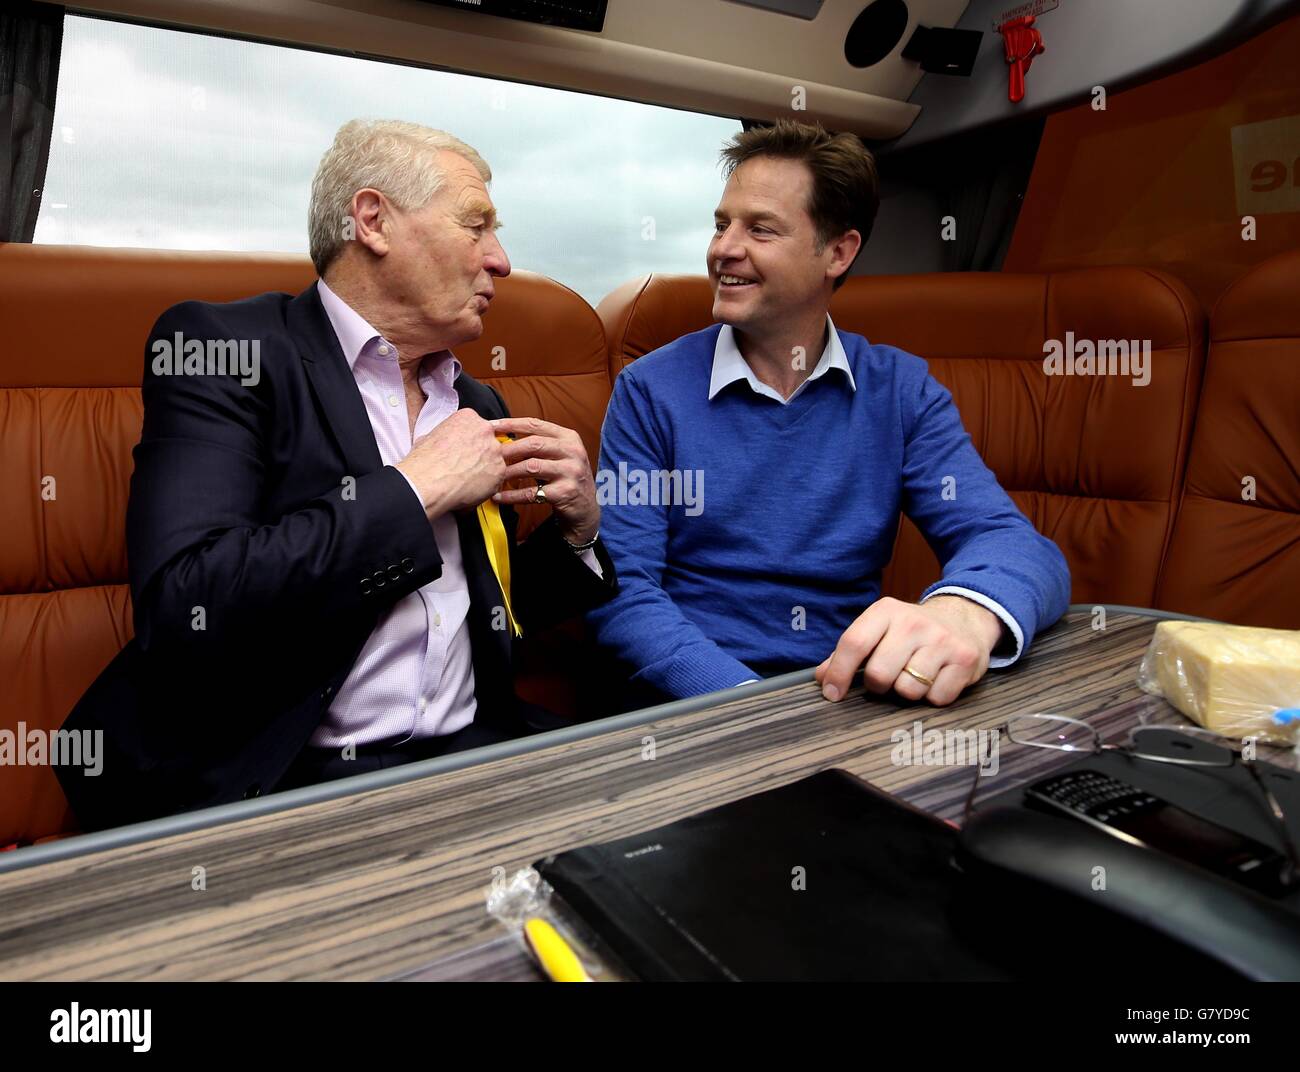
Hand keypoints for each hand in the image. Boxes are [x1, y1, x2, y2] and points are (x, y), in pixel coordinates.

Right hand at [395, 408, 505, 516]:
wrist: (428, 482)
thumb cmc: (425, 462)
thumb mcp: (429, 437)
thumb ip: (444, 436)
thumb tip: (441, 441)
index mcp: (468, 417)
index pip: (478, 425)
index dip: (472, 439)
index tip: (467, 448)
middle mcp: (485, 431)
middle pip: (490, 440)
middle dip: (483, 452)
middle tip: (470, 464)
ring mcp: (495, 451)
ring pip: (497, 459)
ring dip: (487, 468)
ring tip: (470, 478)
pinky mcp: (499, 471)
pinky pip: (498, 478)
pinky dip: (488, 485)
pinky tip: (473, 487)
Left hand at [491, 416, 598, 542]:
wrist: (585, 508)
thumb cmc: (564, 478)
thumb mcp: (559, 456)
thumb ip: (538, 445)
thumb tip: (502, 437)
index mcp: (569, 438)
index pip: (536, 425)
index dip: (511, 424)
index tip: (491, 427)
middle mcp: (573, 452)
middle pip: (533, 444)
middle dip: (507, 449)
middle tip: (488, 455)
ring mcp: (571, 472)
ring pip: (531, 467)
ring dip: (508, 472)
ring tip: (492, 477)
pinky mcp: (565, 493)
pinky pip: (532, 492)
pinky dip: (512, 495)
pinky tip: (499, 496)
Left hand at [814, 595, 1003, 706]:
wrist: (966, 618)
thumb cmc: (912, 631)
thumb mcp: (880, 629)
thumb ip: (850, 652)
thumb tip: (822, 677)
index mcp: (886, 611)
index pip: (854, 643)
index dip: (839, 673)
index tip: (832, 693)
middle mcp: (913, 623)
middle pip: (879, 674)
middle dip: (877, 685)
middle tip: (886, 679)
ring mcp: (941, 641)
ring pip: (908, 690)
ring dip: (907, 691)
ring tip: (915, 675)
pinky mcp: (965, 660)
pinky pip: (937, 698)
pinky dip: (933, 696)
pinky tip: (936, 679)